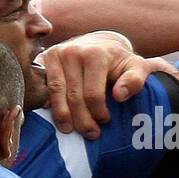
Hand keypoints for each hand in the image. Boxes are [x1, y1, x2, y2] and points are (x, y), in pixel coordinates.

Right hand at [38, 32, 175, 137]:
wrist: (99, 43)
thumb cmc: (119, 61)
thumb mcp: (135, 67)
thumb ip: (135, 80)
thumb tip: (119, 96)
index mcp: (95, 54)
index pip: (93, 94)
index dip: (99, 112)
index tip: (105, 121)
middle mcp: (72, 52)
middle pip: (74, 96)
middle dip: (82, 120)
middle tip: (90, 134)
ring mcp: (55, 55)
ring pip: (56, 94)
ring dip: (62, 116)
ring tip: (70, 130)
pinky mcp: (43, 60)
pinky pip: (43, 87)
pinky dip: (47, 103)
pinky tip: (55, 117)